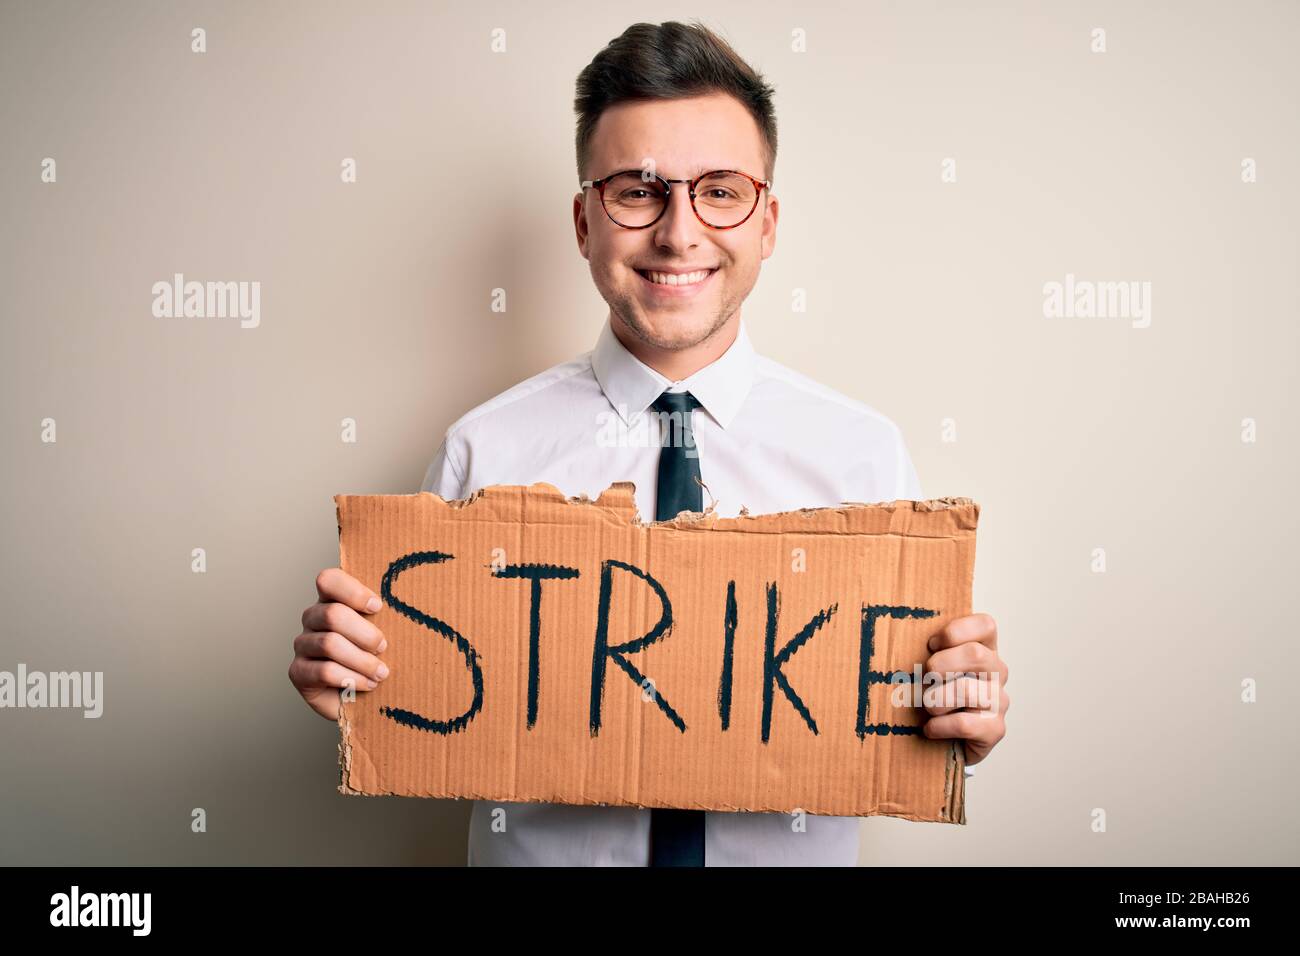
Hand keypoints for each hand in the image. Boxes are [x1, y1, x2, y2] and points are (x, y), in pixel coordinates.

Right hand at [288, 568, 389, 720]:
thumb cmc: (375, 657)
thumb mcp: (383, 633)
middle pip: (332, 615)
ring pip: (329, 644)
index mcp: (332, 600)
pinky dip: (351, 679)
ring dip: (362, 661)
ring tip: (381, 673)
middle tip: (383, 647)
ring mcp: (302, 644)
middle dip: (365, 633)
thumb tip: (410, 606)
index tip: (378, 607)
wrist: (362, 697)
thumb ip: (387, 617)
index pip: (329, 580)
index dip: (352, 591)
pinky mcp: (298, 671)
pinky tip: (368, 685)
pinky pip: (324, 671)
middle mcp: (312, 618)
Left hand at [920, 612, 1008, 765]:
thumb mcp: (928, 667)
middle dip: (940, 665)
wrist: (942, 742)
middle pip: (976, 654)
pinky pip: (964, 723)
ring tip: (927, 707)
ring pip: (967, 690)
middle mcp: (996, 672)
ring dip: (935, 699)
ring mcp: (999, 700)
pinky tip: (930, 728)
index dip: (956, 631)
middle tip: (924, 677)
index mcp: (983, 649)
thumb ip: (923, 648)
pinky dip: (939, 726)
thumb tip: (886, 624)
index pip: (985, 625)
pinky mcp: (995, 729)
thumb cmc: (932, 695)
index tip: (931, 644)